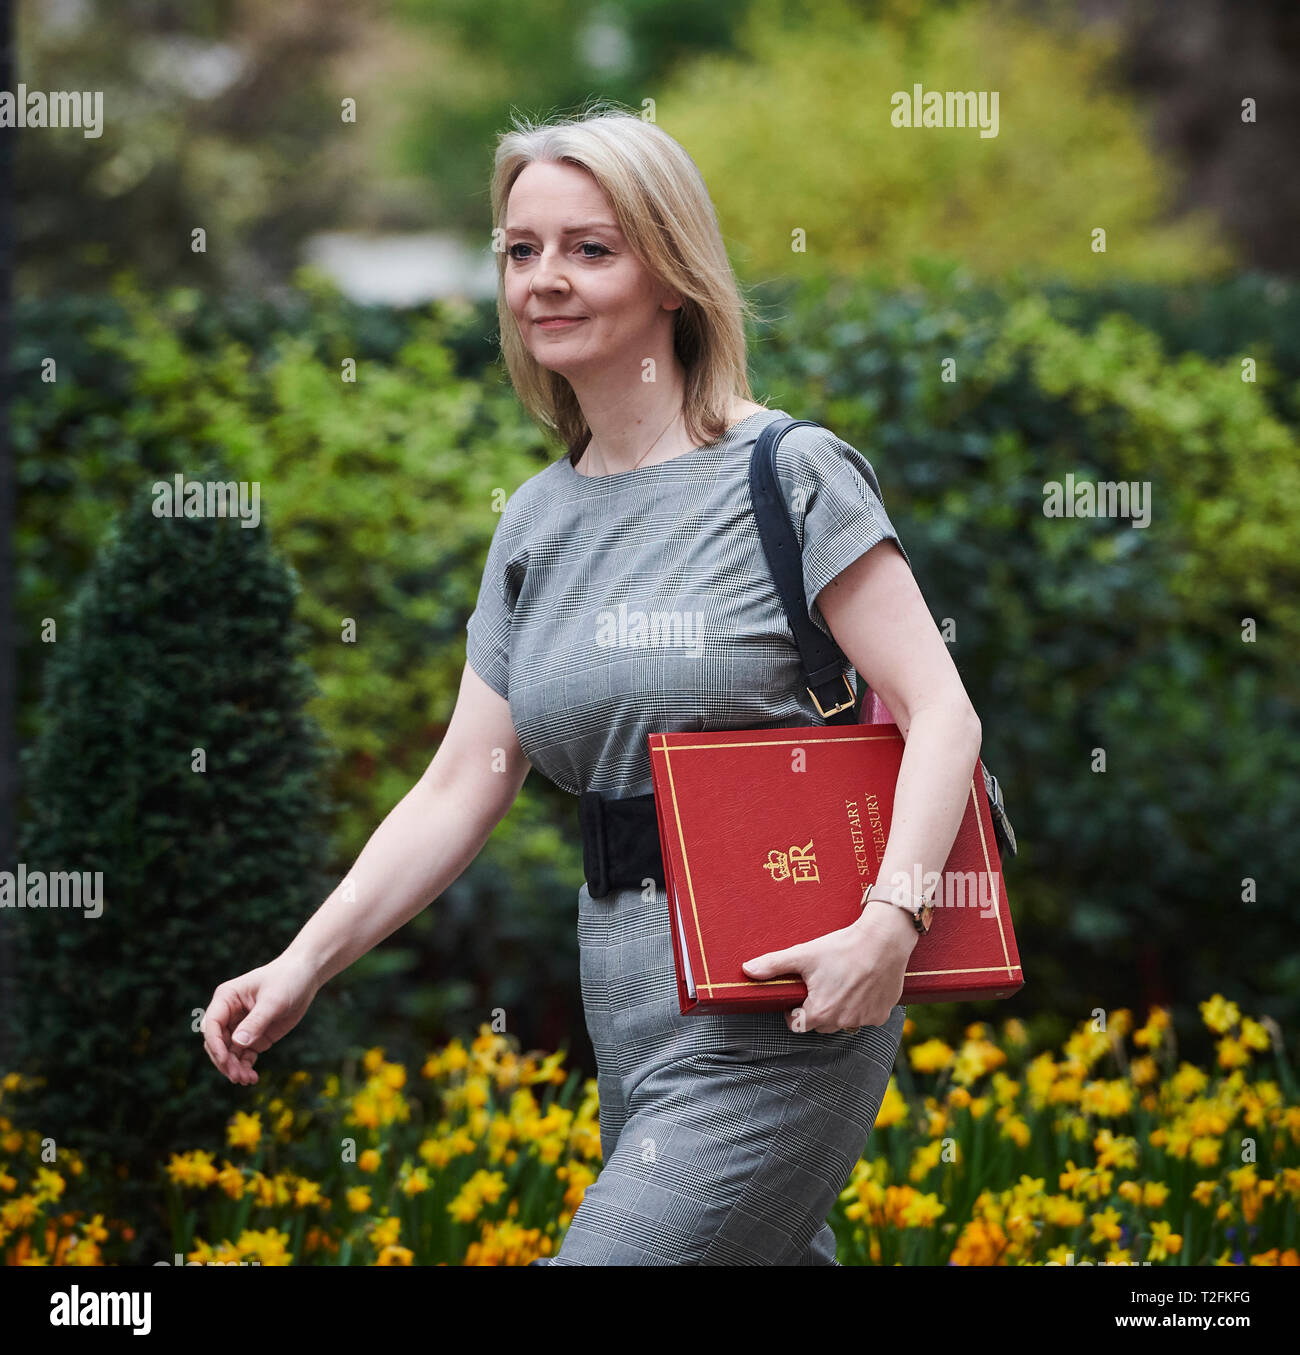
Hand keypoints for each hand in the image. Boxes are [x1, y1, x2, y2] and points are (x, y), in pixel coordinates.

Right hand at [201, 952, 321, 1085]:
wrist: (305, 976)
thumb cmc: (287, 979)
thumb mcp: (273, 1000)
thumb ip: (256, 1021)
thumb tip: (237, 1043)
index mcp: (226, 998)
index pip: (212, 1024)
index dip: (215, 1044)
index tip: (226, 1060)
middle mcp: (229, 1013)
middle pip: (217, 1043)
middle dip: (224, 1061)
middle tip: (238, 1077)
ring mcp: (240, 1026)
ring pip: (229, 1053)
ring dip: (234, 1068)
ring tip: (248, 1080)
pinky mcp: (254, 1036)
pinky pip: (243, 1055)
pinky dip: (245, 1067)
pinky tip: (253, 1077)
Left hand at [741, 900, 917, 1032]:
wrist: (883, 940)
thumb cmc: (842, 947)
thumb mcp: (804, 954)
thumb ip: (774, 965)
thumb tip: (747, 969)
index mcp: (820, 1012)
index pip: (797, 1024)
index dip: (794, 1010)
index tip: (799, 994)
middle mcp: (842, 1022)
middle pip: (820, 1024)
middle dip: (817, 1009)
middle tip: (820, 984)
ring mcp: (864, 1020)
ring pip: (843, 1021)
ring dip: (839, 1009)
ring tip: (841, 982)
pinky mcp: (881, 1015)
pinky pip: (865, 1017)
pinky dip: (861, 1006)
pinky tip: (861, 986)